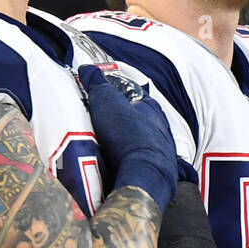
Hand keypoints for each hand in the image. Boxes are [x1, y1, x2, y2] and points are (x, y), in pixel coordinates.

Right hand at [78, 63, 177, 212]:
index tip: (96, 102)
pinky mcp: (156, 176)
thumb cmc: (128, 136)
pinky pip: (137, 167)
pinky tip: (112, 171)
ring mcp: (161, 155)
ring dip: (121, 148)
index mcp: (151, 109)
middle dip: (116, 125)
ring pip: (137, 146)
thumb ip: (97, 85)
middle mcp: (160, 130)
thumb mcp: (106, 103)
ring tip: (101, 153)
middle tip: (96, 130)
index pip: (131, 97)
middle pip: (134, 123)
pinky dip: (126, 166)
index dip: (112, 98)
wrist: (144, 177)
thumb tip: (87, 69)